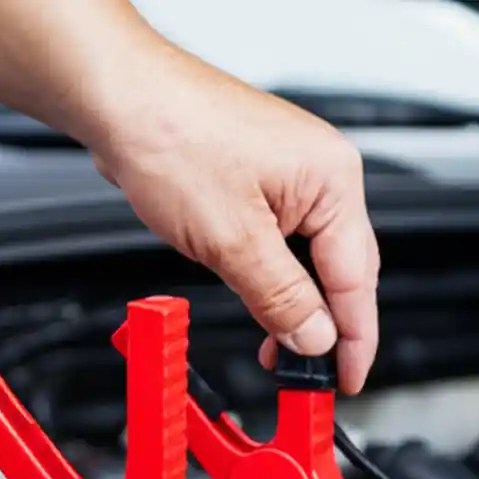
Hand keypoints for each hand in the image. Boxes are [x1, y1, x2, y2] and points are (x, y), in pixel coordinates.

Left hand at [89, 57, 378, 393]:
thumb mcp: (231, 240)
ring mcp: (287, 173)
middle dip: (326, 325)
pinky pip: (278, 239)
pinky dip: (271, 275)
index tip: (346, 379)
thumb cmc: (172, 138)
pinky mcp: (255, 177)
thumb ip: (280, 297)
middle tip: (309, 376)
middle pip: (341, 268)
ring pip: (306, 256)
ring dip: (294, 303)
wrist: (121, 99)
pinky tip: (259, 300)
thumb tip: (313, 337)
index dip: (354, 338)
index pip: (358, 279)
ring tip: (277, 348)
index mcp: (333, 181)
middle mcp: (319, 172)